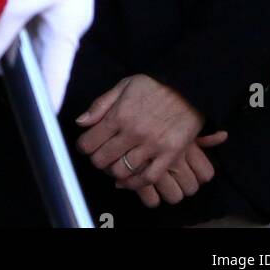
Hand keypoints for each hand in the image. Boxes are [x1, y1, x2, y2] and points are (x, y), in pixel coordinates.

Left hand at [0, 0, 101, 112]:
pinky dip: (9, 21)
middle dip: (12, 63)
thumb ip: (2, 27)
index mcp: (66, 34)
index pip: (55, 79)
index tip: (32, 122)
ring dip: (7, 39)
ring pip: (28, 37)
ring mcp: (54, 10)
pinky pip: (26, 18)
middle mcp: (62, 27)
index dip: (43, 101)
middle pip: (37, 59)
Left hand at [74, 73, 227, 199]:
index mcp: (119, 114)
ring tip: (115, 164)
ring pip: (122, 171)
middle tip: (101, 155)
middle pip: (102, 160)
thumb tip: (80, 122)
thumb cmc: (155, 85)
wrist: (189, 86)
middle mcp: (133, 132)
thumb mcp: (124, 85)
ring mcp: (152, 145)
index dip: (84, 146)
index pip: (89, 142)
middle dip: (97, 160)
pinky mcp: (169, 154)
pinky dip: (134, 184)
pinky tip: (128, 180)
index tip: (88, 145)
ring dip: (114, 171)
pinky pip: (147, 178)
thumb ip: (101, 104)